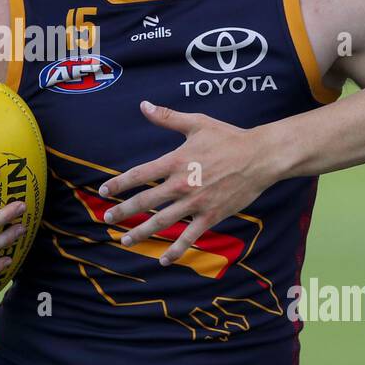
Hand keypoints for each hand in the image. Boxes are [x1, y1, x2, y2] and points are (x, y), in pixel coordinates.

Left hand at [97, 101, 272, 265]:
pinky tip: (163, 260)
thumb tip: (143, 105)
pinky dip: (176, 250)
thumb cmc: (228, 138)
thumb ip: (167, 117)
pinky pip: (190, 237)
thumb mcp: (197, 123)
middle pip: (145, 201)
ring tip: (125, 240)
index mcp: (176, 161)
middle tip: (107, 219)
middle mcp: (182, 184)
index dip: (119, 184)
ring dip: (141, 232)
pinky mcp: (211, 216)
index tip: (104, 191)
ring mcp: (196, 203)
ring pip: (162, 222)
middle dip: (123, 211)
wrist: (260, 157)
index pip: (139, 174)